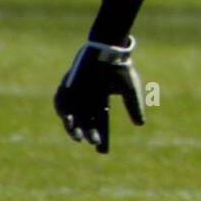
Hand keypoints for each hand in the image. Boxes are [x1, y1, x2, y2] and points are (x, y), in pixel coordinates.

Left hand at [55, 38, 146, 152]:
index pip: (100, 122)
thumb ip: (134, 107)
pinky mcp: (68, 85)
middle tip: (92, 142)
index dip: (101, 136)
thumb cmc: (121, 68)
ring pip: (71, 115)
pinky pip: (61, 101)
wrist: (109, 49)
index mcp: (101, 100)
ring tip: (77, 136)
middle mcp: (87, 99)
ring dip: (73, 127)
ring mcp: (77, 92)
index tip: (102, 150)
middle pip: (85, 121)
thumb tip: (140, 124)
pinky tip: (68, 119)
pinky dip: (63, 111)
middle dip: (88, 133)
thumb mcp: (131, 90)